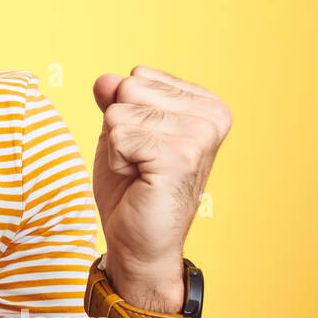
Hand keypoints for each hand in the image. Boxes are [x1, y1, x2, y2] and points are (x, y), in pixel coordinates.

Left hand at [91, 66, 231, 294]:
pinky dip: (117, 161)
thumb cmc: (131, 188)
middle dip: (120, 127)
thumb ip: (115, 100)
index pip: (138, 76)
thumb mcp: (120, 132)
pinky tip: (139, 180)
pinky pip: (119, 136)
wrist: (138, 241)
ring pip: (120, 111)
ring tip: (140, 172)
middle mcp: (211, 115)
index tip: (143, 147)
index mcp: (205, 103)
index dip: (125, 113)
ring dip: (118, 147)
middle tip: (139, 162)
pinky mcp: (181, 156)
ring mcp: (200, 135)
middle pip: (128, 87)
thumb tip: (106, 78)